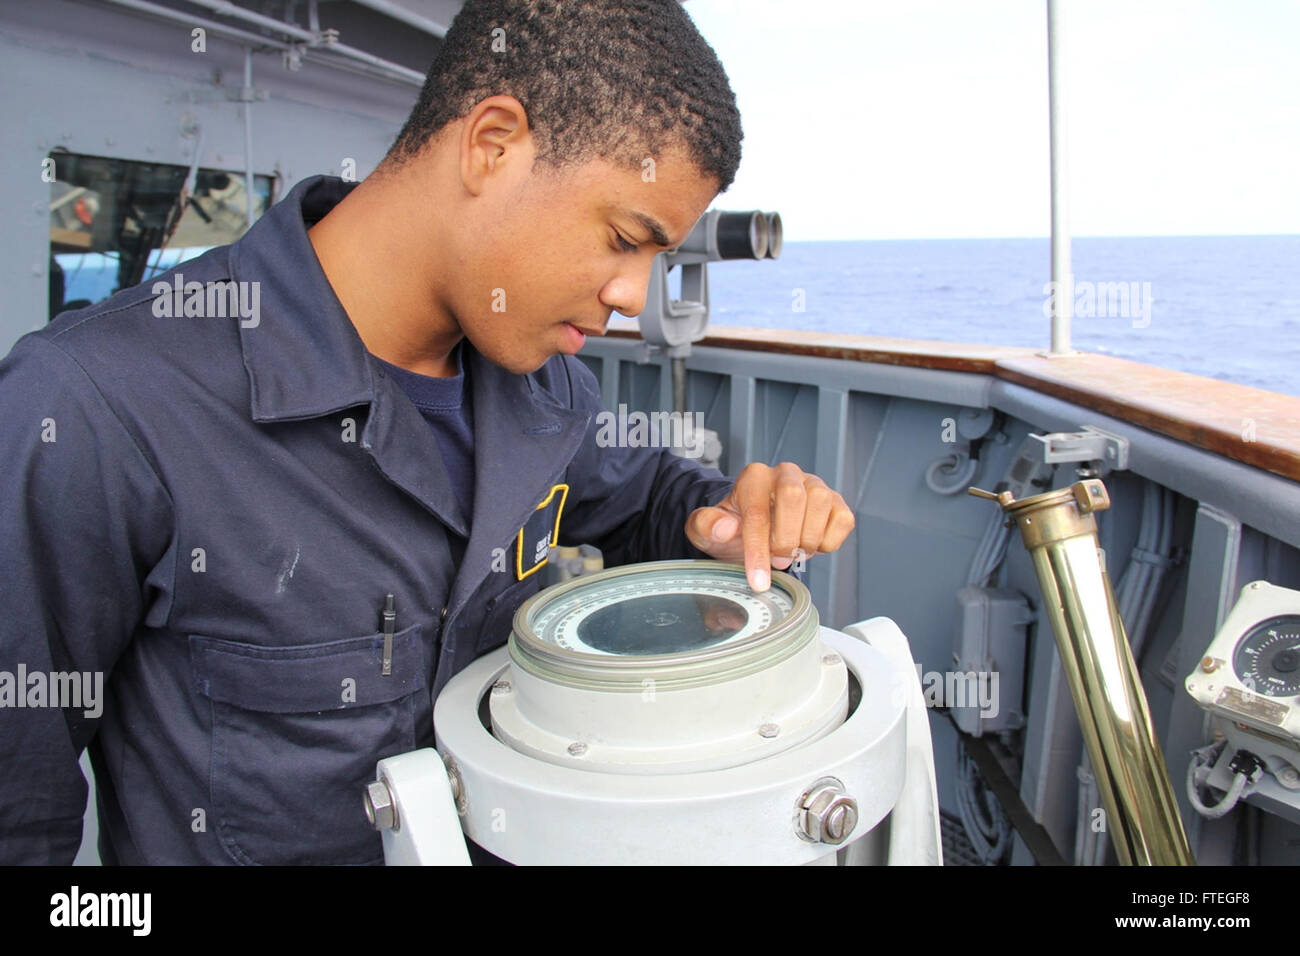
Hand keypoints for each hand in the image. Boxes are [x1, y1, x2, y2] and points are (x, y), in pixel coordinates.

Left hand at [685, 462, 854, 590]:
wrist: (755, 531)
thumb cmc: (733, 529)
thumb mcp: (707, 532)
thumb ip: (706, 526)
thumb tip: (724, 527)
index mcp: (753, 478)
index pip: (757, 512)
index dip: (757, 550)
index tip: (757, 581)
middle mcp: (785, 474)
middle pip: (793, 497)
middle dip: (785, 539)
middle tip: (777, 561)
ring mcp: (813, 485)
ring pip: (821, 503)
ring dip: (808, 539)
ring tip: (793, 552)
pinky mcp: (835, 501)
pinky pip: (843, 518)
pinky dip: (829, 541)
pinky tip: (812, 546)